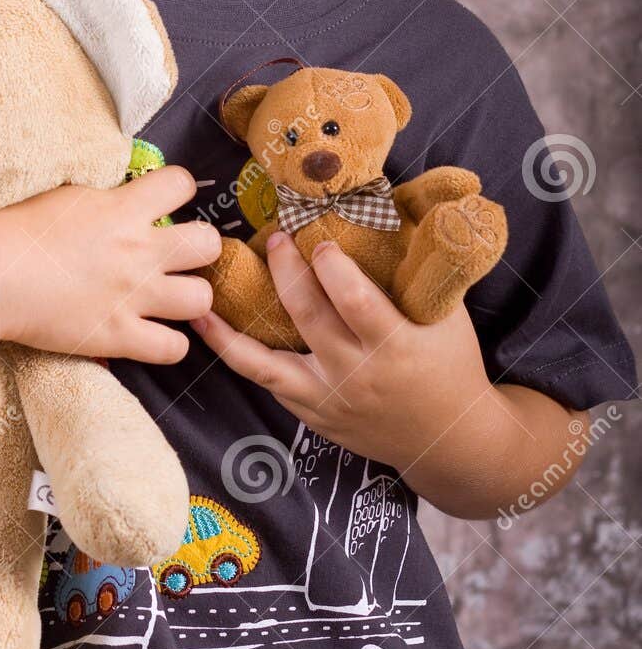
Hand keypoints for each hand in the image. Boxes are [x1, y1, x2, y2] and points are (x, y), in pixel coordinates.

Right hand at [0, 166, 220, 365]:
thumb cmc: (20, 230)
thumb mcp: (71, 195)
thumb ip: (110, 197)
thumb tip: (129, 193)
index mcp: (124, 208)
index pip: (183, 183)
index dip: (178, 190)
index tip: (165, 201)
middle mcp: (139, 251)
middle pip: (208, 244)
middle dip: (198, 247)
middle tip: (177, 255)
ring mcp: (132, 296)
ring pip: (201, 298)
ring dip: (189, 298)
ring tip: (169, 297)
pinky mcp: (118, 336)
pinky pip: (173, 348)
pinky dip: (167, 344)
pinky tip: (152, 334)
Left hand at [191, 230, 491, 472]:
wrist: (448, 439)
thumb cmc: (450, 363)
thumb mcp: (447, 316)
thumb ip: (417, 272)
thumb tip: (390, 209)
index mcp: (394, 345)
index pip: (354, 300)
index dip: (332, 267)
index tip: (319, 241)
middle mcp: (355, 374)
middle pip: (307, 317)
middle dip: (286, 271)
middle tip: (276, 240)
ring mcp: (328, 399)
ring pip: (264, 363)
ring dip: (227, 329)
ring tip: (197, 300)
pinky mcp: (311, 414)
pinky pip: (265, 381)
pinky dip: (235, 356)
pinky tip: (210, 331)